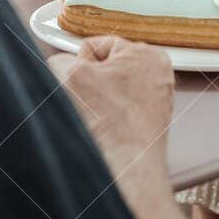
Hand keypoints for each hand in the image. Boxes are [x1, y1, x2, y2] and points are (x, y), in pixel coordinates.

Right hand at [48, 36, 184, 218]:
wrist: (124, 172)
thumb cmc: (108, 126)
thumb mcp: (70, 74)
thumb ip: (60, 59)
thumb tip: (60, 66)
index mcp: (149, 55)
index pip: (98, 46)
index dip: (80, 64)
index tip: (80, 83)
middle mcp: (159, 78)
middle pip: (105, 70)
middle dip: (89, 85)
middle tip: (89, 103)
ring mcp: (156, 104)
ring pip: (109, 95)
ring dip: (96, 105)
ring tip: (97, 120)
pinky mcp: (149, 128)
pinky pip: (117, 116)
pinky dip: (107, 122)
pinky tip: (104, 132)